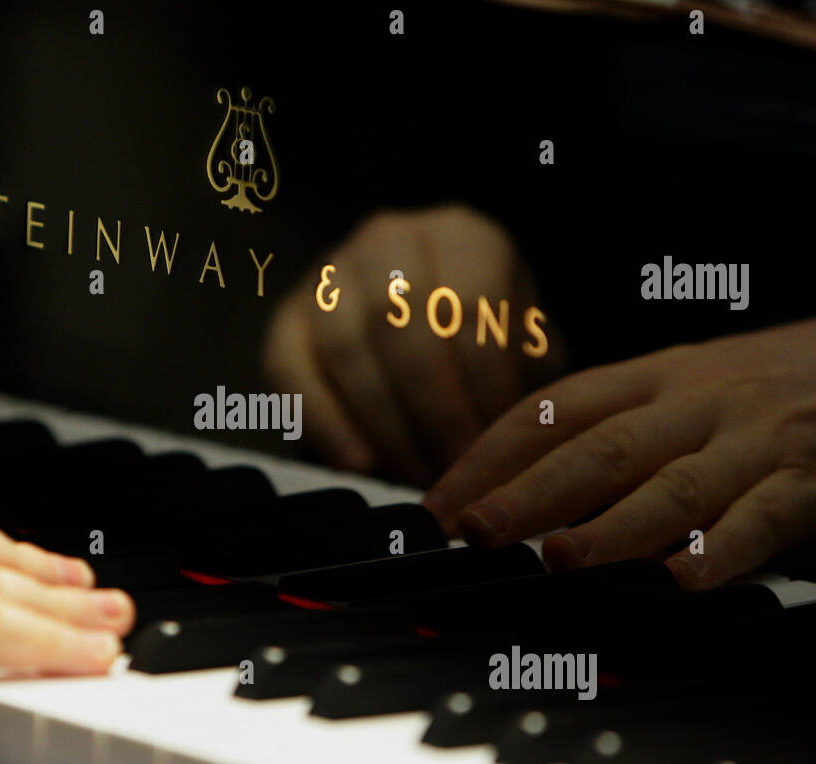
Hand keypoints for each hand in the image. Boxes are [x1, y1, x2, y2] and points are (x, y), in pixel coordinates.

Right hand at [263, 203, 565, 484]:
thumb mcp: (525, 349)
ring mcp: (329, 274)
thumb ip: (527, 378)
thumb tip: (521, 430)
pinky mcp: (287, 319)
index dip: (482, 385)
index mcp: (460, 236)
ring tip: (415, 475)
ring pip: (345, 348)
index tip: (494, 444)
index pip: (470, 305)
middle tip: (453, 469)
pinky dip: (325, 423)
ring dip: (384, 423)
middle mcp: (389, 240)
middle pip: (400, 323)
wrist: (426, 332)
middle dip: (430, 409)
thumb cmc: (485, 347)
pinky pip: (292, 371)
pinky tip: (359, 465)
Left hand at [423, 317, 815, 588]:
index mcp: (651, 379)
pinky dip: (719, 553)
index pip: (553, 410)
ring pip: (674, 486)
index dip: (490, 455)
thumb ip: (603, 432)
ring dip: (612, 527)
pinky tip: (681, 580)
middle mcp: (694, 406)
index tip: (442, 501)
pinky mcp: (810, 486)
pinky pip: (761, 521)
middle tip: (476, 530)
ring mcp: (752, 444)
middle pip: (602, 447)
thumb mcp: (674, 393)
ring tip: (561, 559)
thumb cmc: (755, 395)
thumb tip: (506, 486)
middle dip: (530, 492)